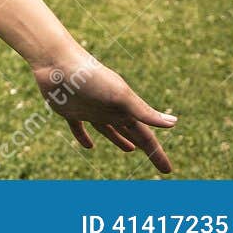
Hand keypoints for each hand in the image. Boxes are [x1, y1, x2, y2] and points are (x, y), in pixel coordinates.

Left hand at [31, 49, 178, 173]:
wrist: (57, 62)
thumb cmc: (91, 77)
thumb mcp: (120, 96)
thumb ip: (144, 111)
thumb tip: (174, 123)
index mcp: (124, 108)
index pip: (145, 136)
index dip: (156, 153)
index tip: (168, 170)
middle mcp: (110, 110)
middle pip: (132, 133)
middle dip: (146, 148)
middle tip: (157, 163)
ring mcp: (90, 110)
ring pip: (109, 129)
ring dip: (119, 139)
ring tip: (130, 149)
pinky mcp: (70, 111)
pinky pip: (78, 128)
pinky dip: (83, 137)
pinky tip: (88, 146)